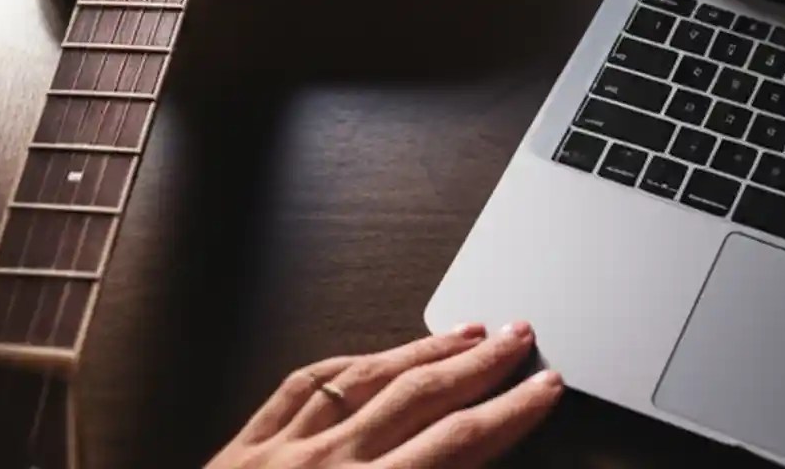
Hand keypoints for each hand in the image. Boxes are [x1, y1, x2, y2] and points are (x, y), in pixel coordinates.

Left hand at [206, 321, 561, 468]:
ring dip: (424, 351)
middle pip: (419, 398)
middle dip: (480, 364)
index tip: (544, 388)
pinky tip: (372, 355)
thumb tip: (470, 467)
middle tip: (521, 336)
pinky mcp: (241, 450)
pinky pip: (302, 388)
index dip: (509, 412)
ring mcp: (279, 453)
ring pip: (366, 379)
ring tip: (468, 330)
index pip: (456, 445)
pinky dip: (347, 364)